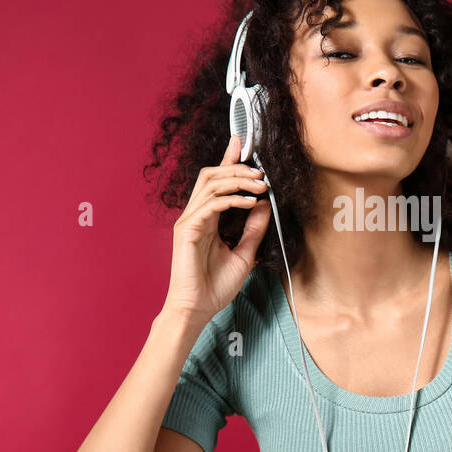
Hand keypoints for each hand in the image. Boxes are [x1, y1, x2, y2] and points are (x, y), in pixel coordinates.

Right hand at [163, 135, 271, 324]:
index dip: (228, 160)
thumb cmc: (216, 286)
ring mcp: (189, 220)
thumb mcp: (244, 254)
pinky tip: (251, 203)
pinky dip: (232, 199)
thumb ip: (253, 230)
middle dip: (237, 167)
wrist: (198, 309)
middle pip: (211, 174)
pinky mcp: (187, 230)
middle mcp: (196, 215)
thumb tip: (265, 205)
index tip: (243, 143)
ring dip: (237, 179)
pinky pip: (210, 204)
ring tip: (261, 185)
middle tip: (262, 173)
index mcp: (207, 219)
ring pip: (210, 183)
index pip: (217, 181)